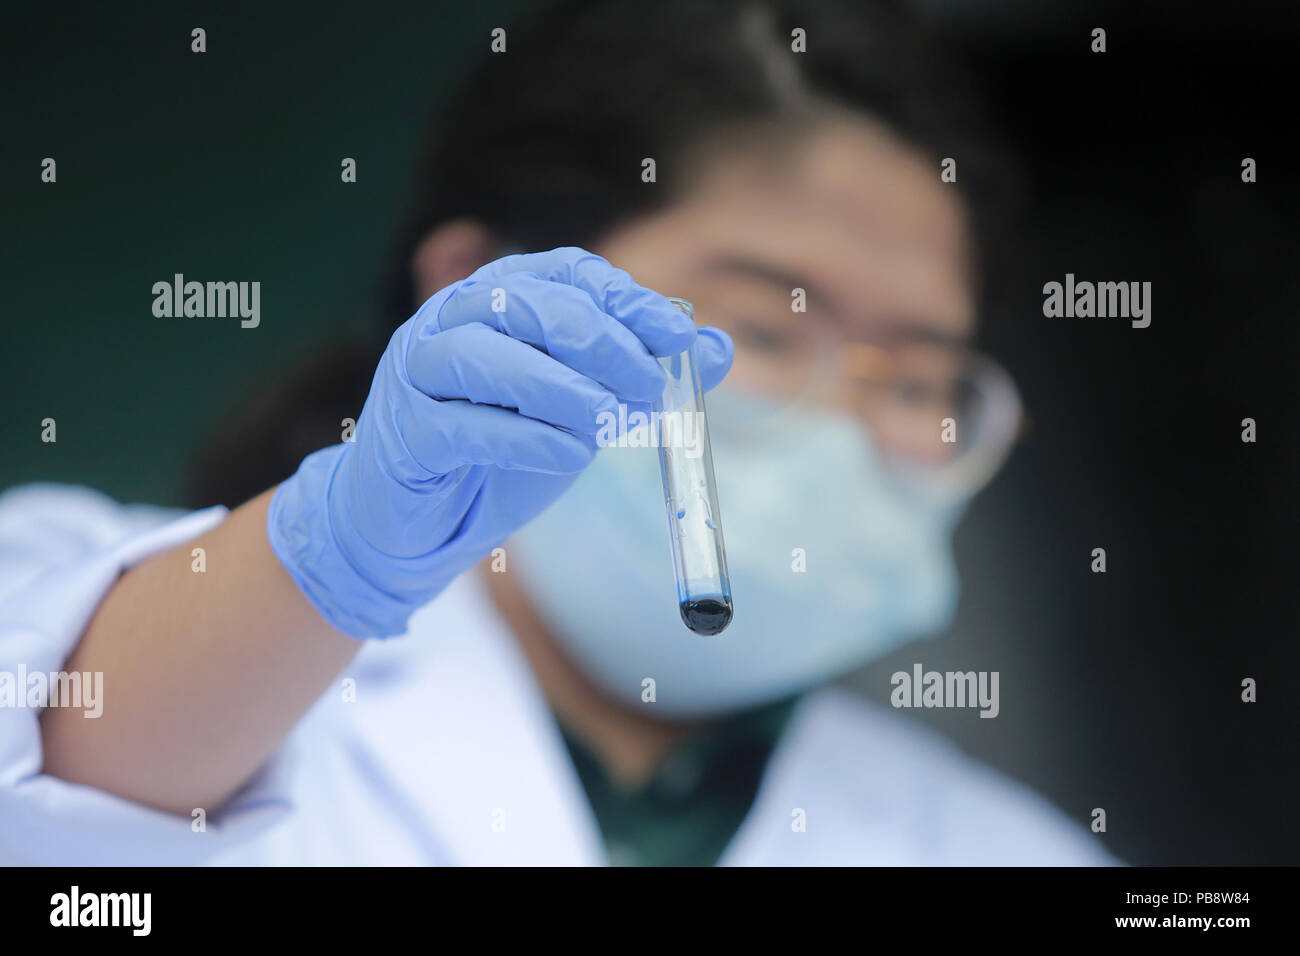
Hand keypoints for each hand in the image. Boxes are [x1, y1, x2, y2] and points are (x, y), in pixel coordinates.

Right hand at [267, 247, 732, 636]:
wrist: (425, 521)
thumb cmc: (506, 451)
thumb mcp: (585, 410)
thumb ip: (641, 377)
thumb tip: (717, 348)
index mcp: (501, 296)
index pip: (569, 275)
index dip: (628, 302)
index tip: (679, 339)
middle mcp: (453, 318)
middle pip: (529, 305)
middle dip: (601, 343)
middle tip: (650, 386)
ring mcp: (418, 371)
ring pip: (487, 356)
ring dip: (561, 388)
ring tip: (612, 421)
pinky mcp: (403, 432)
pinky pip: (462, 426)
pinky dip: (522, 438)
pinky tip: (567, 453)